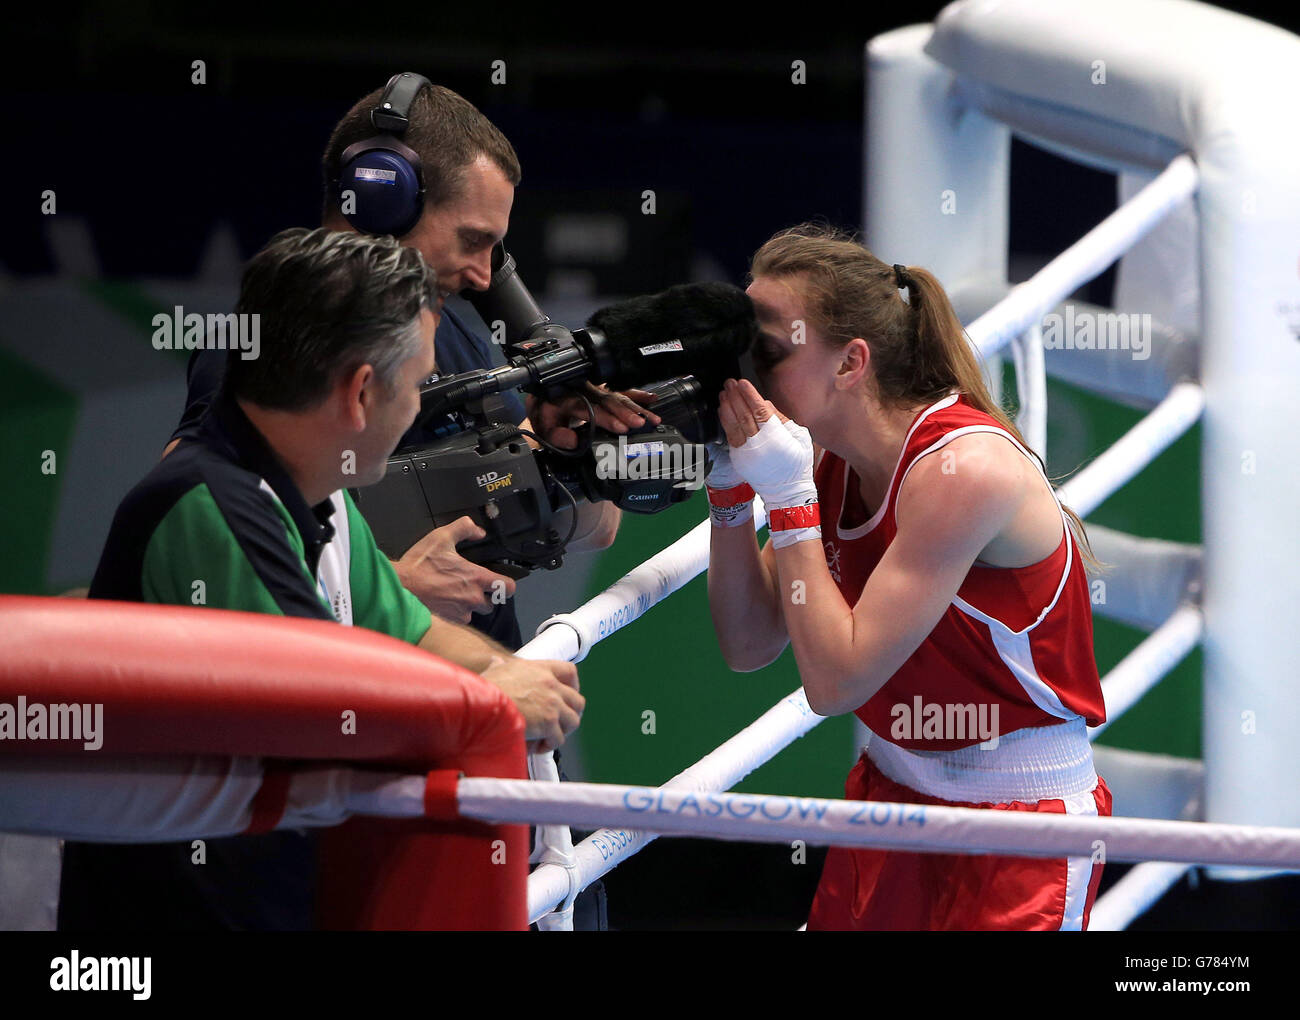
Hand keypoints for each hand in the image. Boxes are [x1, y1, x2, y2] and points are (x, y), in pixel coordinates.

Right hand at [394, 517, 516, 623]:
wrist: (398, 588)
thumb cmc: (417, 567)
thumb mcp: (441, 537)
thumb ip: (463, 528)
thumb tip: (477, 530)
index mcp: (476, 578)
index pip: (509, 587)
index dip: (507, 584)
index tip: (502, 581)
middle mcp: (472, 599)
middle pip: (493, 603)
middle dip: (486, 596)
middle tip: (472, 586)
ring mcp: (462, 613)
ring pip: (476, 613)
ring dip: (470, 606)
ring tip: (455, 594)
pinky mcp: (450, 622)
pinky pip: (460, 620)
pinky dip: (456, 613)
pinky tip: (445, 602)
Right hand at [481, 656, 584, 752]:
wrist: (484, 701)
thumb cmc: (486, 687)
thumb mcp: (496, 669)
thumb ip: (501, 665)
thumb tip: (496, 661)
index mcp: (541, 669)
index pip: (570, 672)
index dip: (573, 685)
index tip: (568, 695)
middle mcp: (551, 685)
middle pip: (577, 700)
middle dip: (570, 713)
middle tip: (560, 723)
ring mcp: (552, 704)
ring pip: (573, 721)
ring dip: (562, 731)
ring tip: (548, 736)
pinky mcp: (548, 723)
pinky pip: (558, 739)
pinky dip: (549, 745)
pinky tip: (537, 745)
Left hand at [526, 384, 660, 449]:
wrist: (544, 400)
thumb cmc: (546, 416)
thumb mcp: (544, 429)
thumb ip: (557, 436)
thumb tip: (573, 440)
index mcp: (567, 397)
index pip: (589, 407)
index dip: (607, 418)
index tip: (622, 427)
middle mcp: (583, 389)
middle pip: (607, 399)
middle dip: (626, 411)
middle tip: (642, 423)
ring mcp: (594, 388)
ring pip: (617, 395)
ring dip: (636, 406)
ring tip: (652, 418)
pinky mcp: (602, 389)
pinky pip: (621, 390)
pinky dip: (637, 394)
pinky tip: (651, 399)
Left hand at [718, 379, 814, 509]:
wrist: (787, 491)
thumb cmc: (797, 465)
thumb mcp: (800, 437)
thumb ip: (782, 419)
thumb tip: (765, 404)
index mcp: (776, 436)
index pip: (758, 410)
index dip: (749, 395)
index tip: (743, 383)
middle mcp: (759, 443)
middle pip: (743, 414)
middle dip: (736, 396)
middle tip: (730, 383)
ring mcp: (747, 452)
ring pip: (733, 424)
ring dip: (727, 406)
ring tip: (724, 393)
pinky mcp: (739, 459)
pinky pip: (730, 436)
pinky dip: (725, 422)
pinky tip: (722, 411)